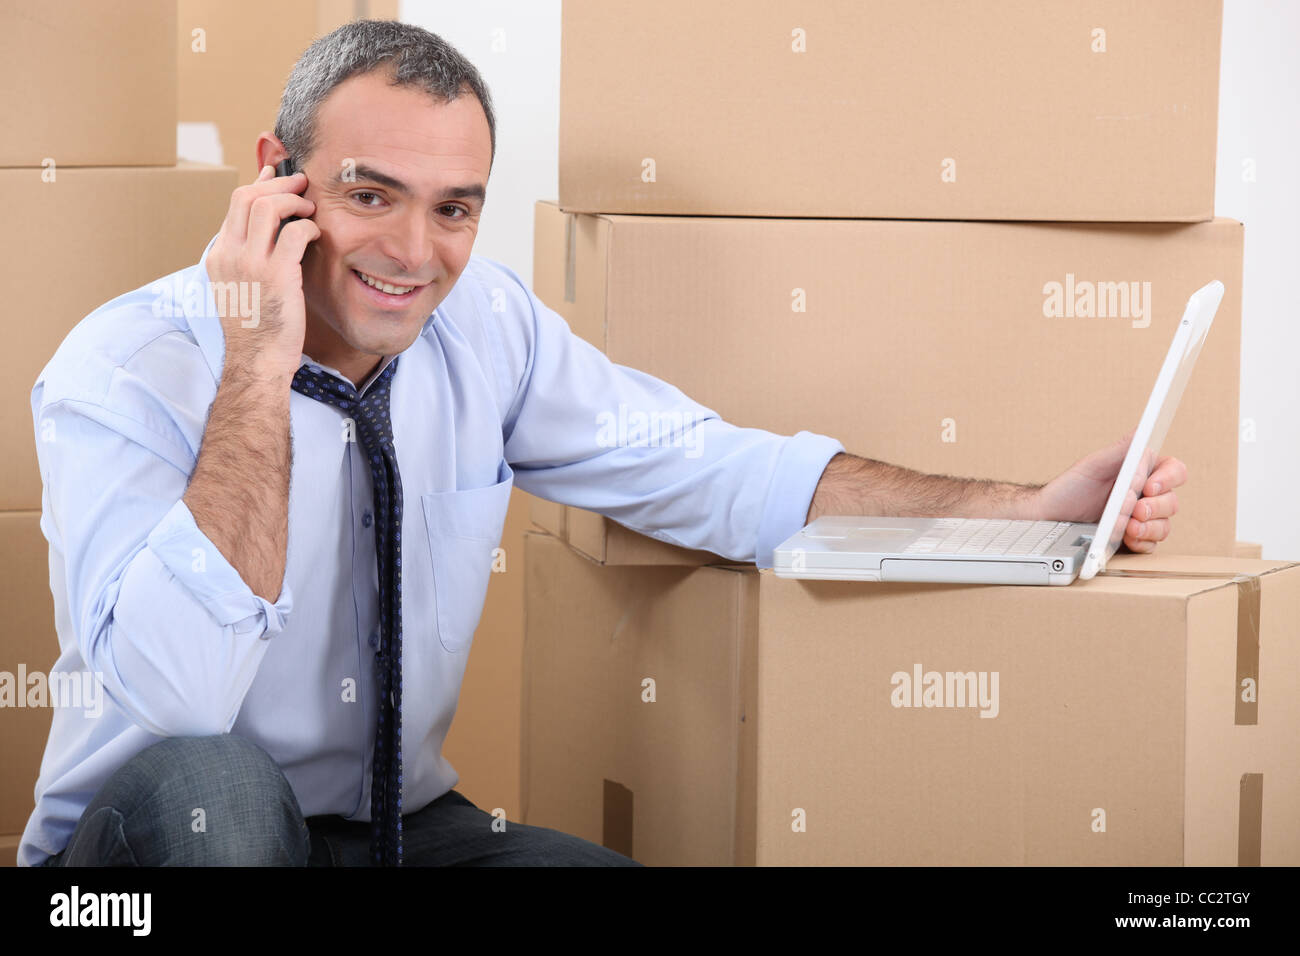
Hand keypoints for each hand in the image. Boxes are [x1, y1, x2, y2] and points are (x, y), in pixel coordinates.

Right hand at [204, 163, 319, 380]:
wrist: (257, 361)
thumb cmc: (257, 330)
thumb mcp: (241, 288)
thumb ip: (248, 259)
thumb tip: (268, 232)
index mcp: (219, 256)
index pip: (235, 205)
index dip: (259, 184)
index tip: (276, 174)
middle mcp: (229, 255)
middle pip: (247, 196)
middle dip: (277, 183)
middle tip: (301, 184)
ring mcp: (251, 264)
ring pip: (268, 207)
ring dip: (294, 201)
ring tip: (310, 208)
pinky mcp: (276, 275)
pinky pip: (295, 233)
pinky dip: (309, 228)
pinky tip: (317, 235)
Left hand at [1034, 431, 1186, 552]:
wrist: (1051, 517)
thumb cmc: (1070, 488)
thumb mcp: (1093, 465)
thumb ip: (1120, 450)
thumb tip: (1141, 430)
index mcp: (1142, 472)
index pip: (1173, 471)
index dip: (1168, 478)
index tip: (1149, 486)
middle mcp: (1145, 496)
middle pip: (1172, 501)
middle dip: (1156, 507)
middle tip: (1136, 510)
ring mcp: (1141, 519)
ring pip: (1164, 525)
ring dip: (1150, 527)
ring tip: (1128, 527)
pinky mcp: (1134, 539)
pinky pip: (1151, 545)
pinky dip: (1143, 542)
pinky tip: (1129, 539)